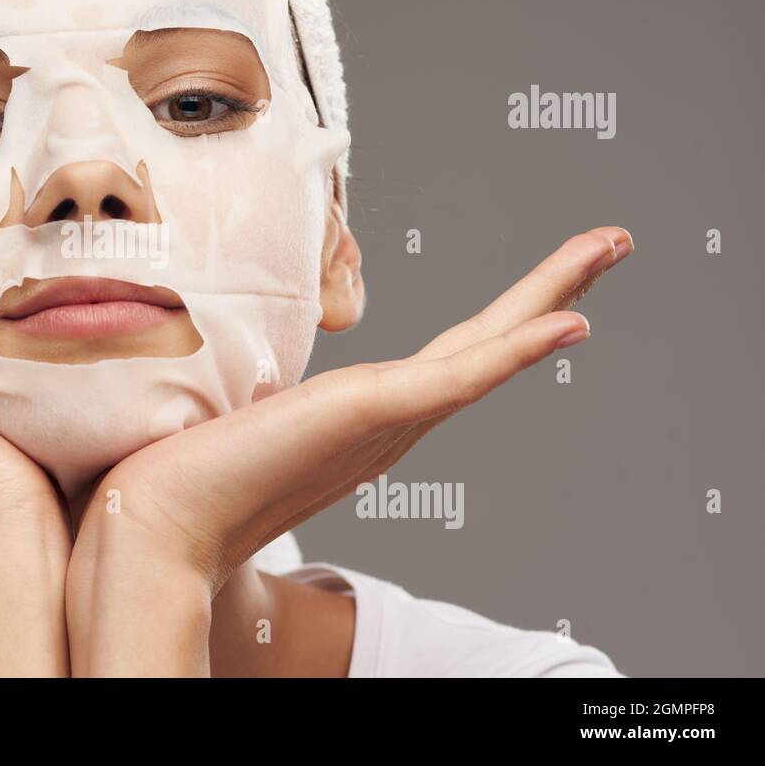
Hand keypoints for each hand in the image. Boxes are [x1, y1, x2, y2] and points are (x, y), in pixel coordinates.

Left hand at [66, 226, 633, 674]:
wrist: (156, 522)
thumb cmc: (184, 474)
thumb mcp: (236, 406)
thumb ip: (259, 387)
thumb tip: (238, 363)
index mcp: (365, 417)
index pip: (451, 354)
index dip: (504, 321)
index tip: (545, 290)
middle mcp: (390, 422)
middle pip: (488, 343)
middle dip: (552, 293)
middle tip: (609, 243)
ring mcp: (387, 421)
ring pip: (490, 348)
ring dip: (554, 297)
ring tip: (605, 248)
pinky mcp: (370, 415)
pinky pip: (462, 377)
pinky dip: (519, 350)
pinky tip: (569, 324)